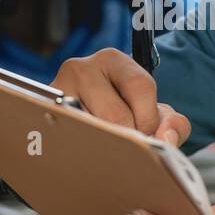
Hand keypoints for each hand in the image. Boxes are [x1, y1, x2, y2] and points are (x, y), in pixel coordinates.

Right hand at [53, 47, 189, 146]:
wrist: (85, 124)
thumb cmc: (124, 116)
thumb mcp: (152, 115)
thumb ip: (173, 125)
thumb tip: (167, 139)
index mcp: (112, 60)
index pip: (141, 86)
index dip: (149, 119)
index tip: (147, 135)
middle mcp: (80, 68)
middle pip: (115, 114)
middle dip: (128, 139)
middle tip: (128, 151)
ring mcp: (56, 91)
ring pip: (90, 130)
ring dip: (104, 149)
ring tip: (108, 153)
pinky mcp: (41, 116)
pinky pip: (67, 140)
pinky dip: (81, 153)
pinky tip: (87, 155)